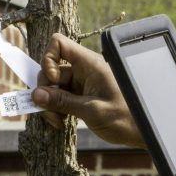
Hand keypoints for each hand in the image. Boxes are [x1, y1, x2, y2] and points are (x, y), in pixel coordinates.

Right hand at [32, 33, 142, 147]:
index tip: (53, 80)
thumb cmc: (124, 118)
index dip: (48, 59)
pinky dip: (56, 109)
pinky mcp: (80, 96)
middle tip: (50, 113)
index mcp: (90, 64)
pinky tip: (61, 122)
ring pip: (52, 86)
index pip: (59, 43)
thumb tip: (36, 95)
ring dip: (49, 104)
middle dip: (45, 90)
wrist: (139, 132)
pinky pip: (59, 97)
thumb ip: (63, 102)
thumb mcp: (91, 111)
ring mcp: (81, 83)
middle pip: (50, 69)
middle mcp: (84, 70)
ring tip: (58, 122)